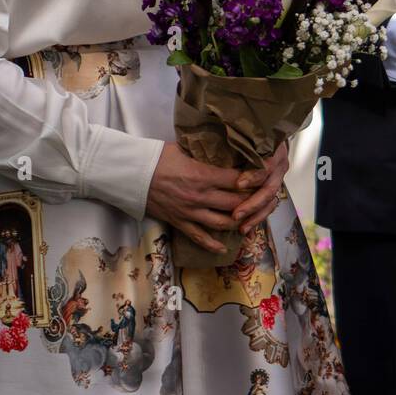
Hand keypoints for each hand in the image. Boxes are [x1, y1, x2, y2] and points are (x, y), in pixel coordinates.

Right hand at [145, 141, 289, 254]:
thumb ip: (206, 152)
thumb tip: (223, 146)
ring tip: (247, 220)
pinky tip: (224, 248)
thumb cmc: (159, 157)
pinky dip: (213, 244)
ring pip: (222, 223)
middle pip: (235, 203)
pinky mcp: (180, 221)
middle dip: (250, 202)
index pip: (237, 180)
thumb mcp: (186, 148)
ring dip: (237, 222)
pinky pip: (199, 237)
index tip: (261, 178)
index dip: (252, 180)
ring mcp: (191, 211)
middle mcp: (201, 196)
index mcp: (204, 175)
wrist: (134, 174)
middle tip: (260, 199)